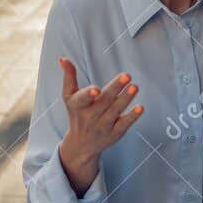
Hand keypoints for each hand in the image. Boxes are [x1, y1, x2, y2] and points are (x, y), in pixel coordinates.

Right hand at [55, 58, 142, 195]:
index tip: (96, 89)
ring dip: (125, 99)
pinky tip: (140, 107)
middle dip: (115, 89)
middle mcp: (89, 117)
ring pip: (114, 112)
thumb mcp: (69, 96)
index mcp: (77, 106)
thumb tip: (62, 58)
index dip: (88, 94)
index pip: (81, 100)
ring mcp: (102, 127)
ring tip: (135, 86)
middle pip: (103, 102)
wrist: (81, 144)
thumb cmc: (76, 113)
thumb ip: (69, 77)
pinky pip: (123, 125)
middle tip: (126, 76)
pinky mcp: (113, 134)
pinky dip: (132, 117)